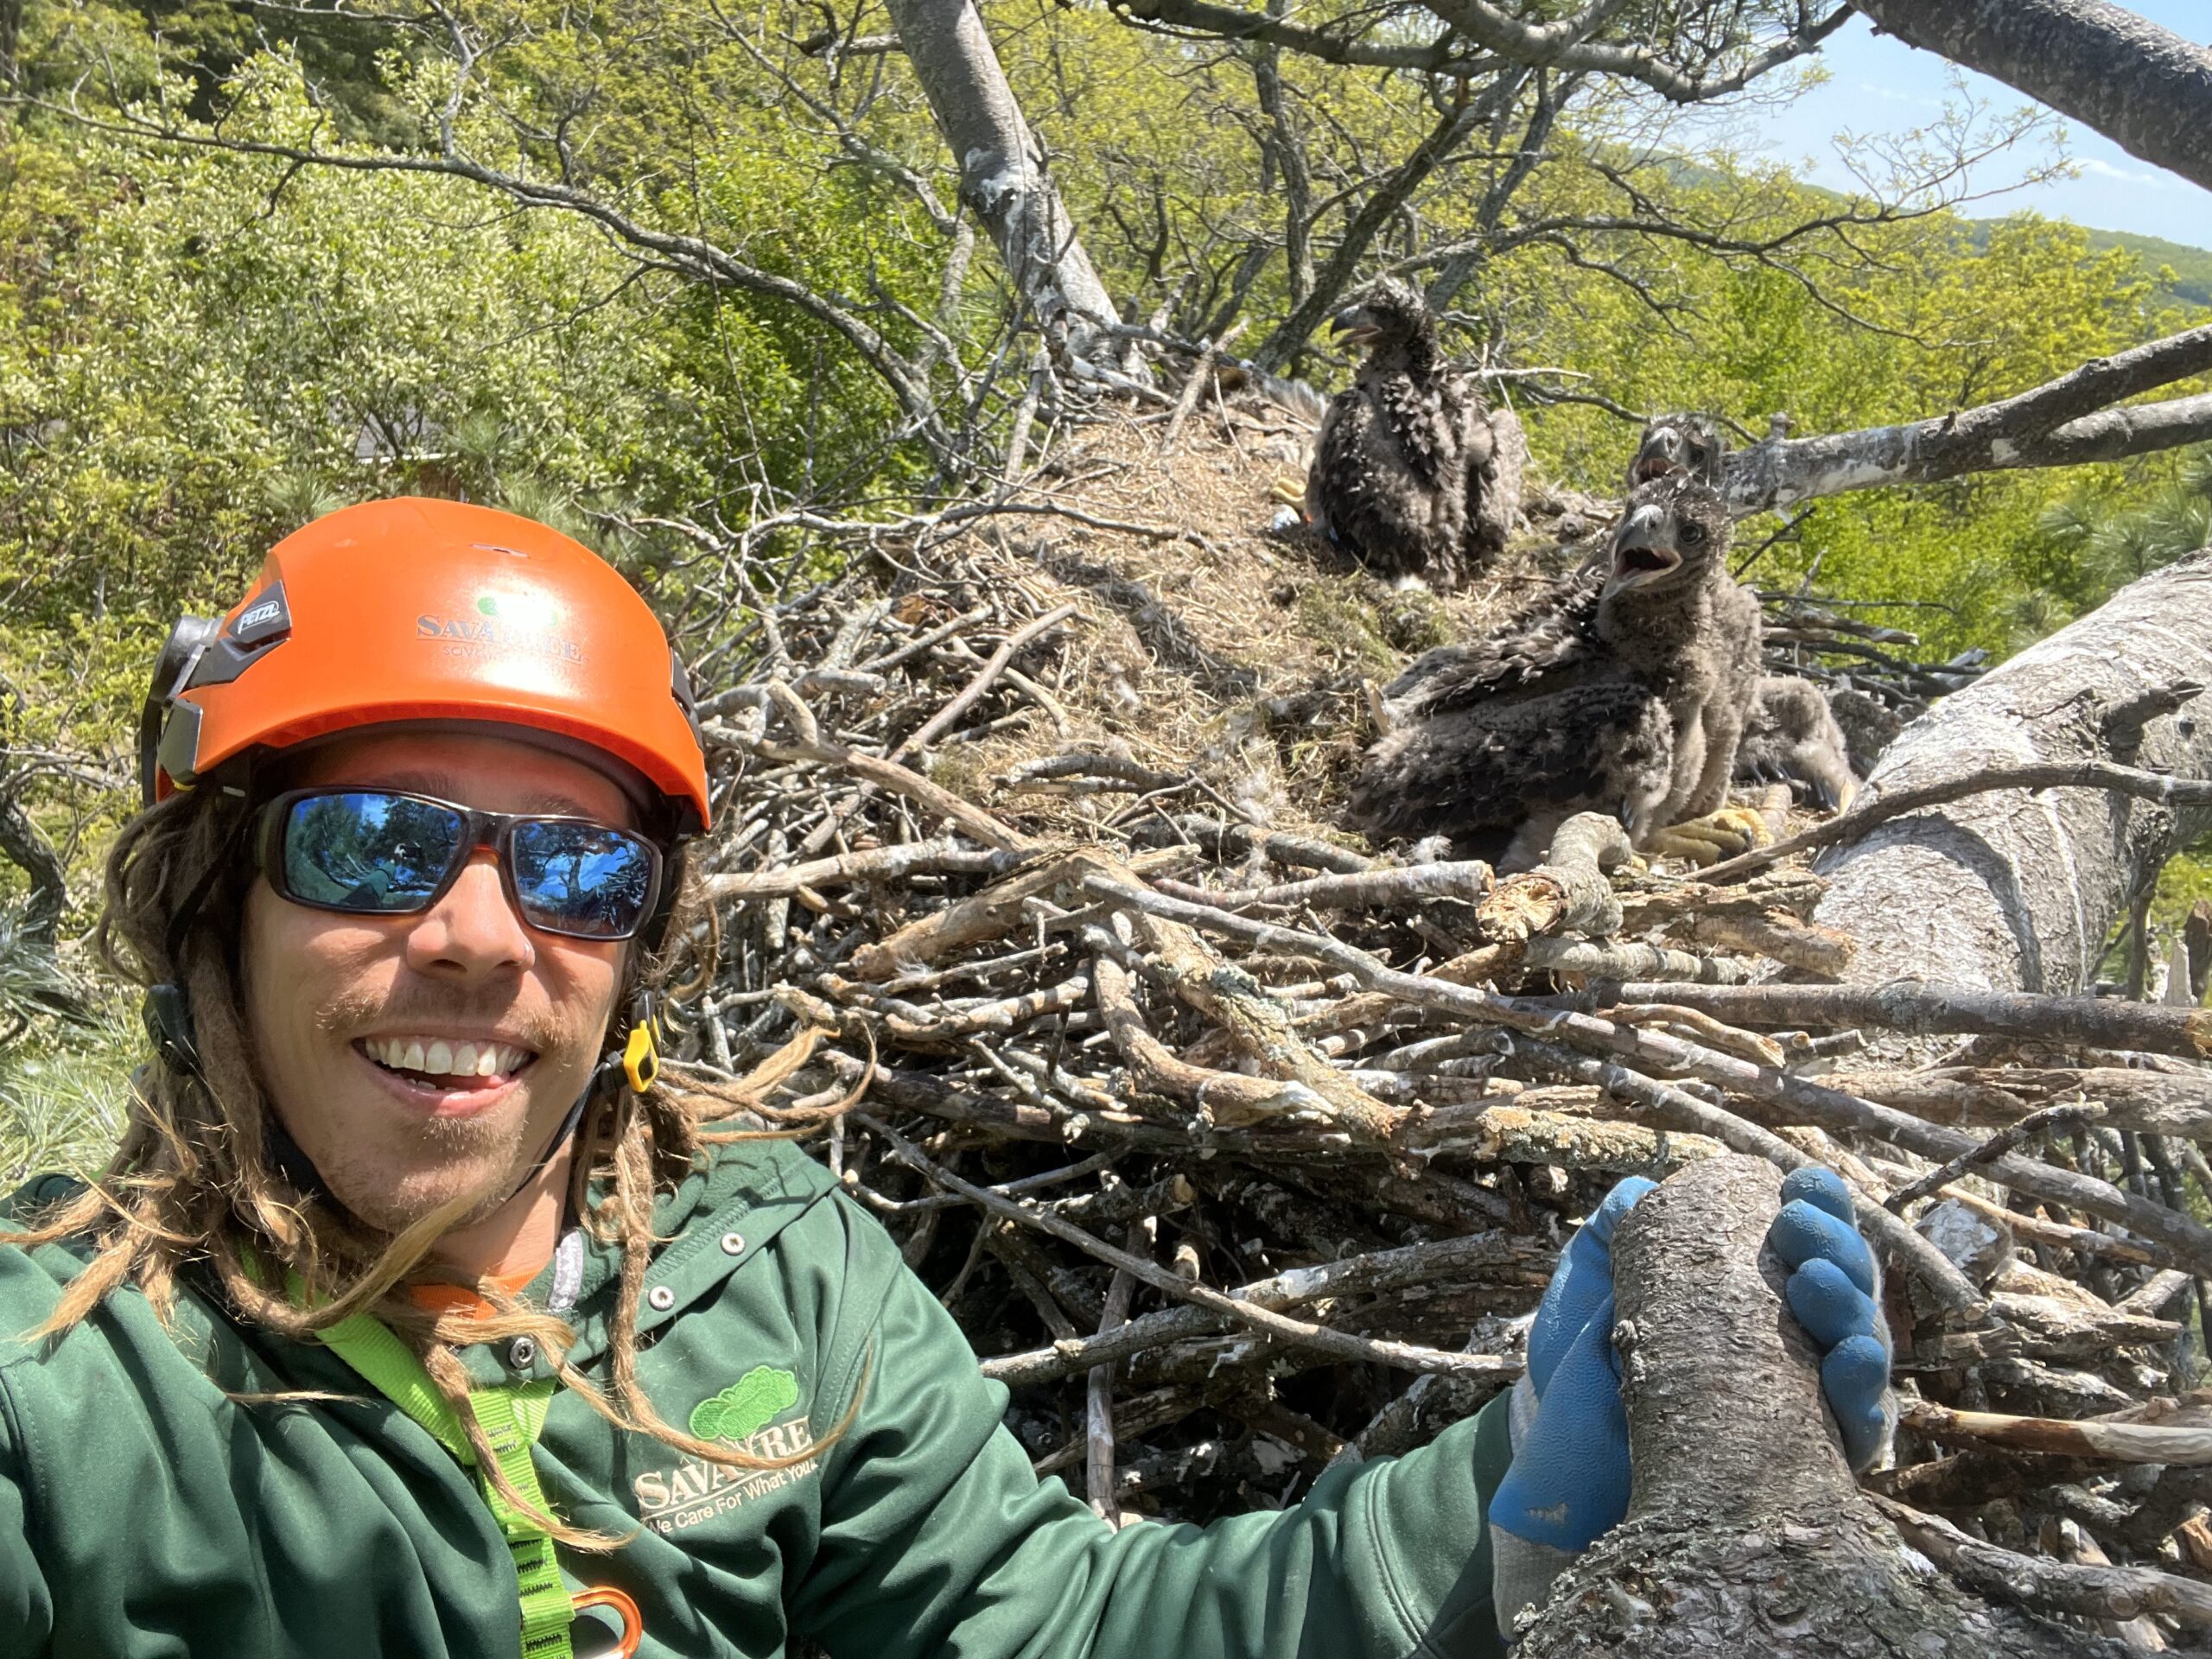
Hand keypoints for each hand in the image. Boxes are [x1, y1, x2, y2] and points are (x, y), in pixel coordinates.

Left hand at [1485, 1167, 1893, 1635]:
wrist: (1561, 1448)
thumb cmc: (1584, 1360)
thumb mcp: (1597, 1280)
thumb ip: (1621, 1228)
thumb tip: (1641, 1189)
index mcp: (1758, 1284)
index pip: (1809, 1237)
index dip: (1817, 1206)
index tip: (1795, 1187)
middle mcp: (1797, 1335)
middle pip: (1848, 1283)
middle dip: (1835, 1247)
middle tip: (1796, 1228)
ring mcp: (1810, 1395)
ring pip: (1864, 1342)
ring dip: (1851, 1305)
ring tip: (1813, 1280)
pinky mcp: (1816, 1457)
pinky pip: (1861, 1422)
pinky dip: (1864, 1386)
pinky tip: (1850, 1357)